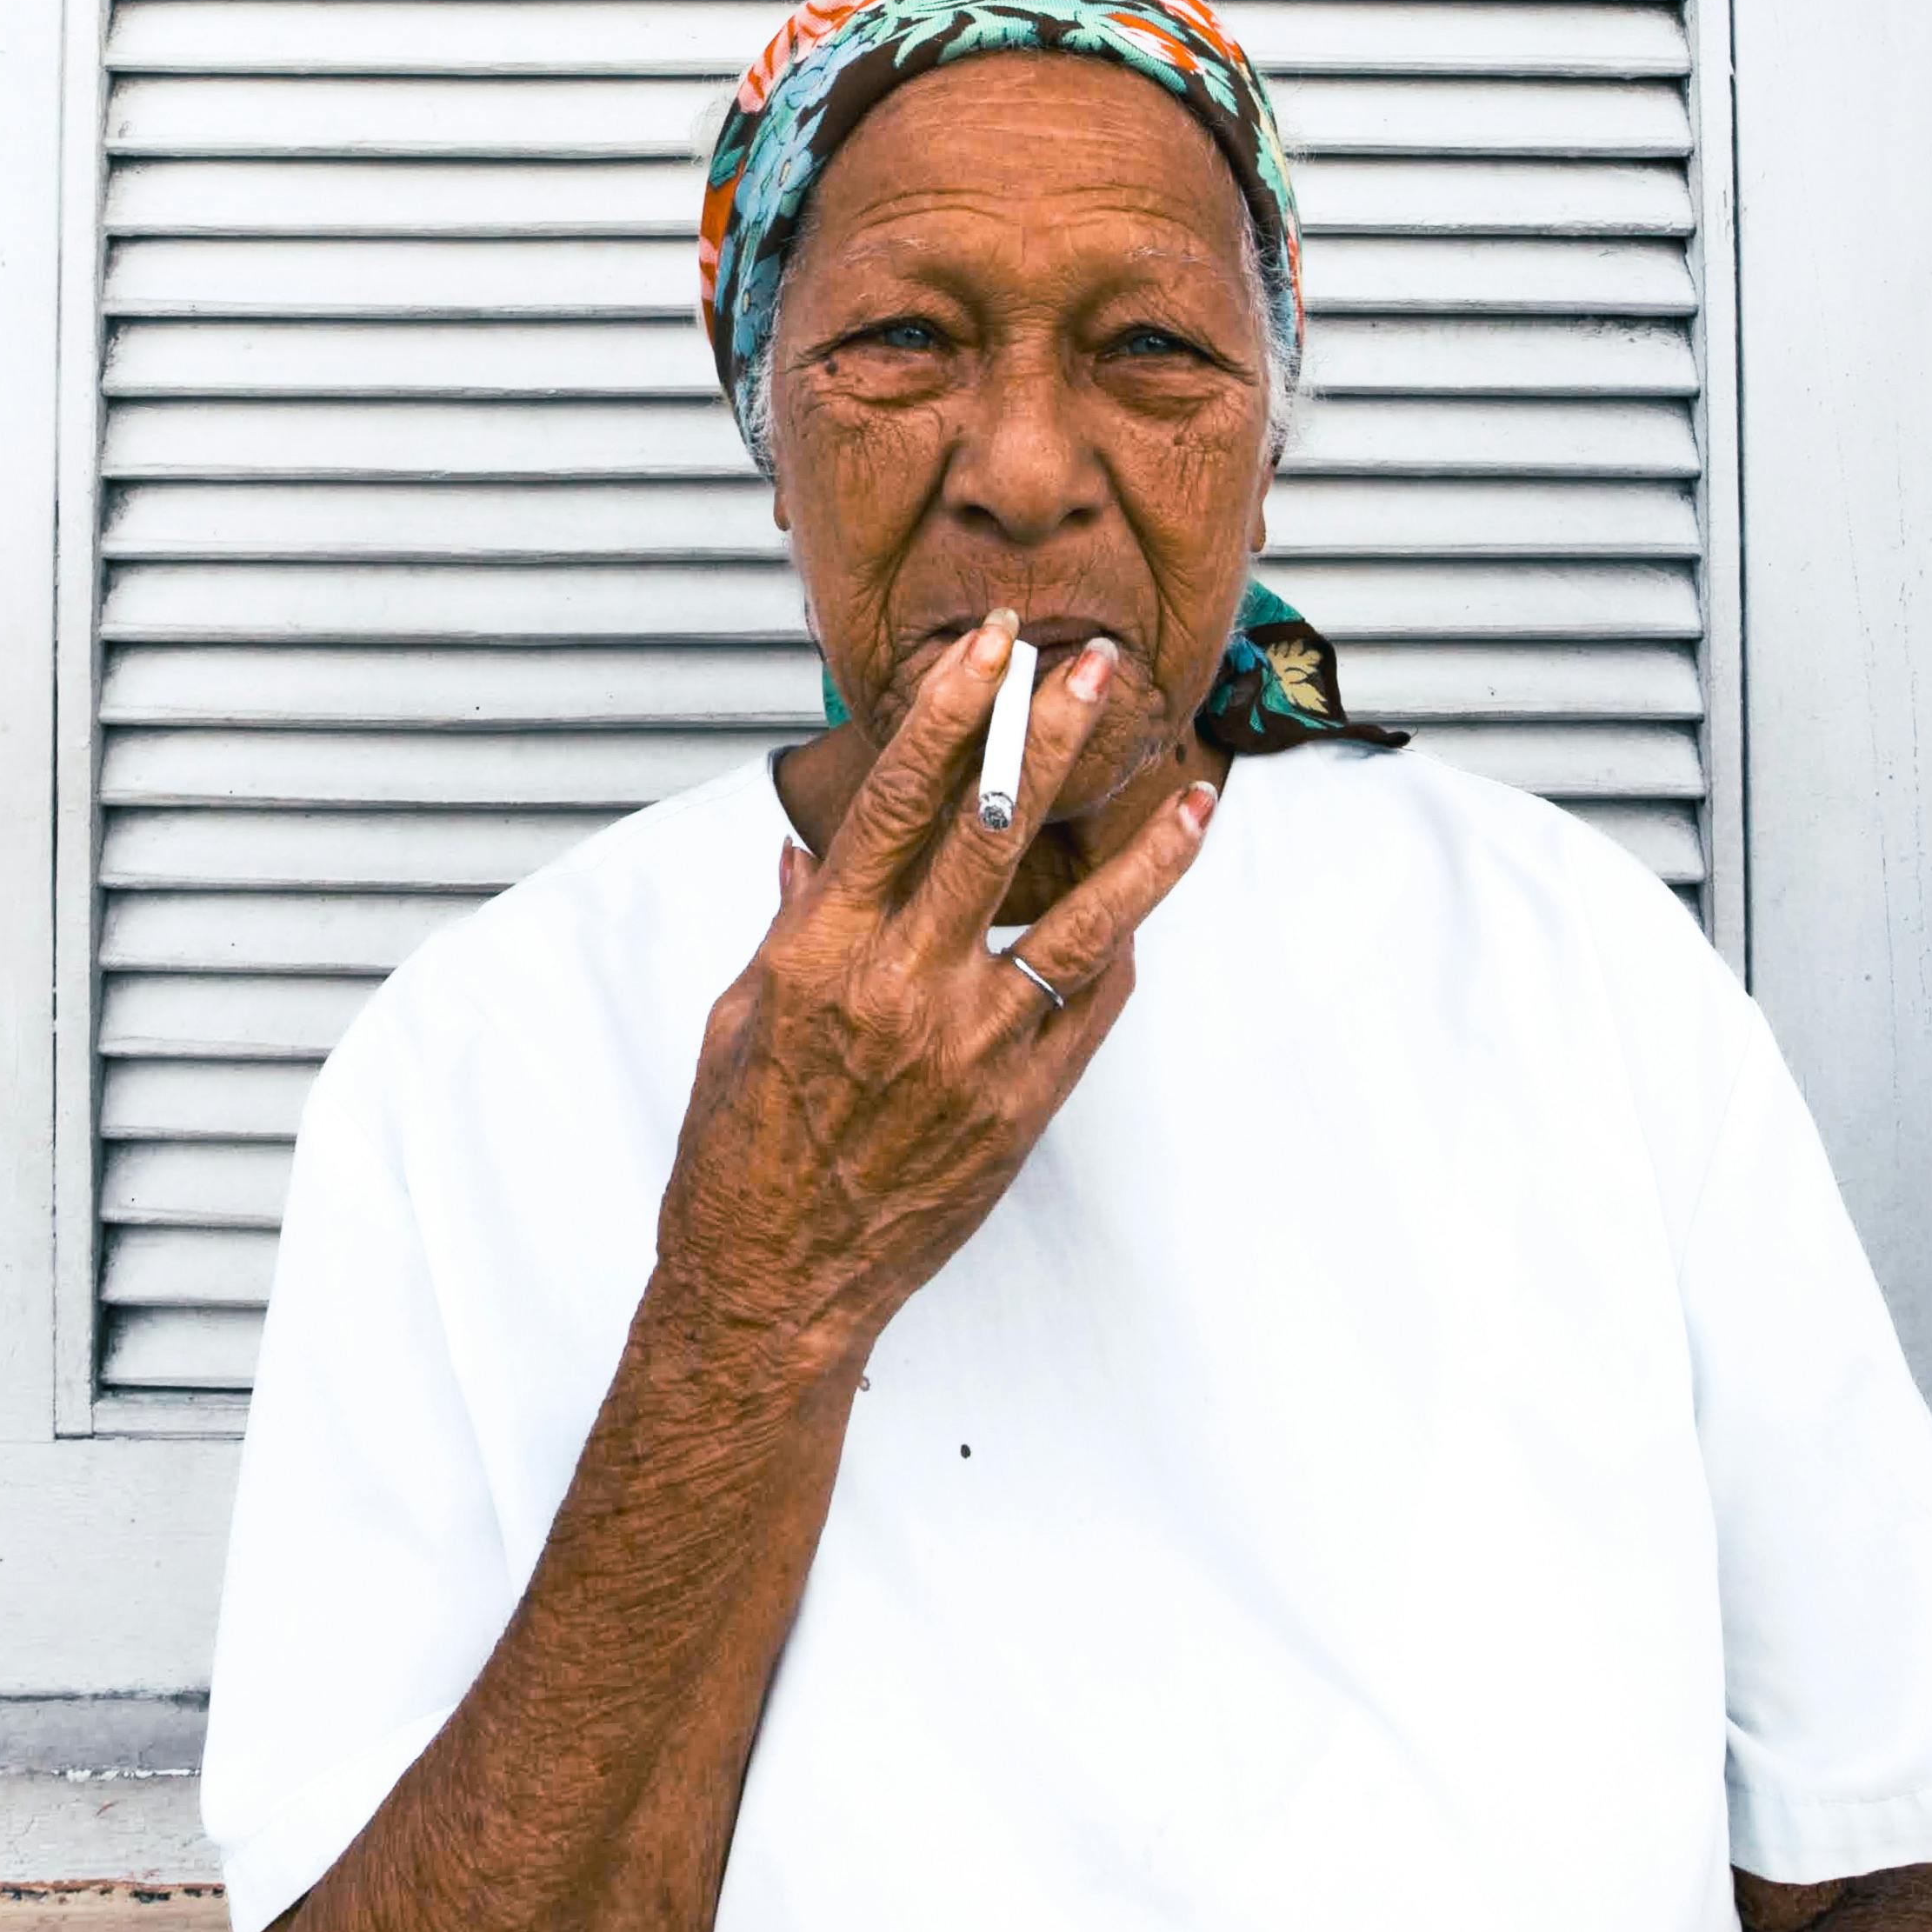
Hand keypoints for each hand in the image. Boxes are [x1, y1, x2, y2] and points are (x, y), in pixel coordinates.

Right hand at [649, 610, 1216, 1381]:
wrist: (773, 1283)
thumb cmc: (738, 1152)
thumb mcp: (737, 1018)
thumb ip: (789, 927)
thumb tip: (812, 853)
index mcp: (821, 951)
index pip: (896, 798)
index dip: (949, 712)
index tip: (988, 649)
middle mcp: (902, 987)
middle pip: (996, 832)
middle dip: (1053, 737)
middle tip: (1100, 669)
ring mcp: (971, 1049)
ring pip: (1081, 922)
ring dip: (1143, 849)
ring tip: (1193, 795)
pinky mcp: (1019, 1107)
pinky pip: (1090, 1009)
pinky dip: (1118, 952)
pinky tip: (1142, 910)